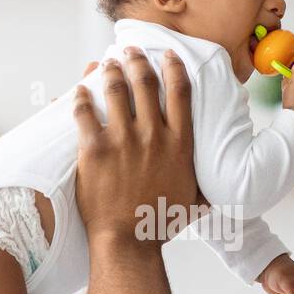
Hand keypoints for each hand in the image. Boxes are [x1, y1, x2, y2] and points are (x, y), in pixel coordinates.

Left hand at [73, 49, 198, 247]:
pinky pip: (85, 112)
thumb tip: (214, 199)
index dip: (174, 67)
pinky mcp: (95, 149)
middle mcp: (154, 136)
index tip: (168, 55)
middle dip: (138, 60)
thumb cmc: (159, 226)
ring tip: (106, 63)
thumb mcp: (191, 204)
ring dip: (111, 71)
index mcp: (179, 144)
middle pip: (146, 83)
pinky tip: (79, 90)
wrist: (129, 242)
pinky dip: (81, 97)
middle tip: (130, 51)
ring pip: (116, 90)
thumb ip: (202, 192)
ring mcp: (124, 140)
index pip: (180, 92)